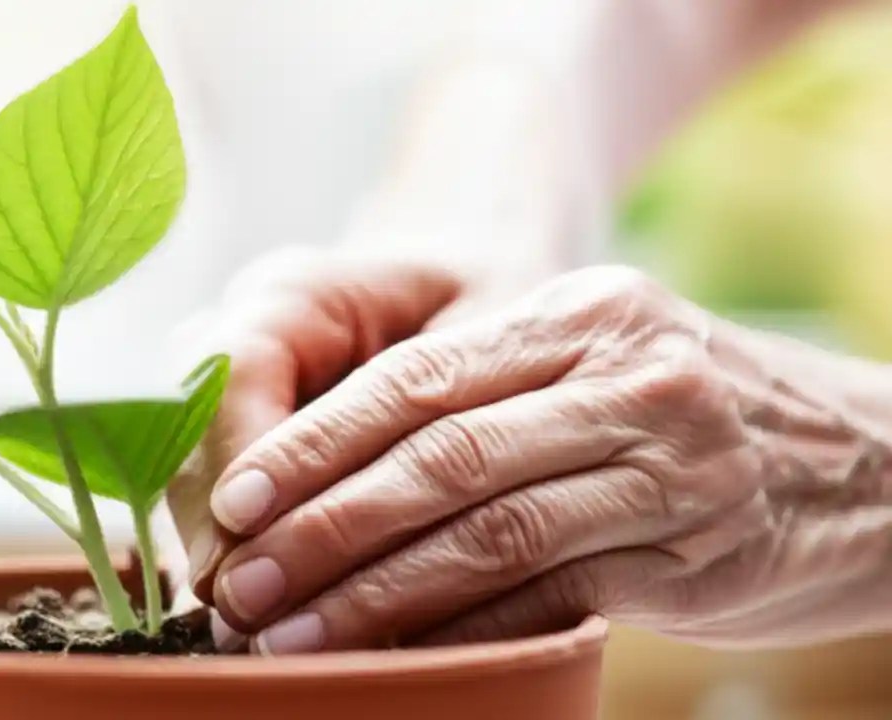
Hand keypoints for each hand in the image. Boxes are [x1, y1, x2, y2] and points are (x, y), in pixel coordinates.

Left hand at [199, 265, 891, 653]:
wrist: (881, 465)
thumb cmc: (695, 419)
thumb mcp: (600, 369)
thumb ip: (488, 403)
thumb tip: (331, 480)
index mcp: (577, 316)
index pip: (416, 378)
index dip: (315, 442)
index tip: (235, 499)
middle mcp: (623, 375)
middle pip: (439, 453)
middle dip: (323, 522)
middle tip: (239, 577)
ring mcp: (666, 463)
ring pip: (488, 530)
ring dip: (374, 591)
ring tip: (287, 631)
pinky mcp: (695, 550)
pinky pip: (552, 595)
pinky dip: (464, 630)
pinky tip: (397, 658)